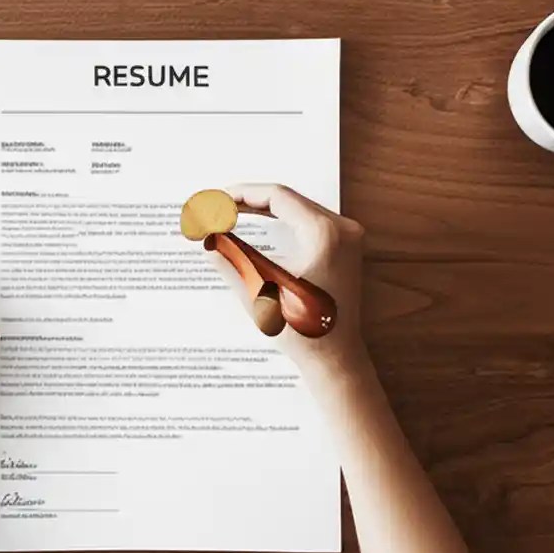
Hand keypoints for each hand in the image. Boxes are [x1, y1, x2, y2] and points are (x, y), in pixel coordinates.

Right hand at [209, 184, 367, 371]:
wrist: (335, 358)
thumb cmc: (302, 331)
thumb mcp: (259, 291)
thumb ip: (232, 257)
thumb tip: (206, 235)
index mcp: (325, 234)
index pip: (277, 197)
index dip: (242, 194)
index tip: (217, 199)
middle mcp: (342, 229)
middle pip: (288, 200)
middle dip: (249, 200)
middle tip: (217, 205)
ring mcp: (347, 237)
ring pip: (297, 209)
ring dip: (264, 209)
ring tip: (231, 210)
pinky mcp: (344, 248)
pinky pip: (307, 222)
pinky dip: (281, 220)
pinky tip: (258, 221)